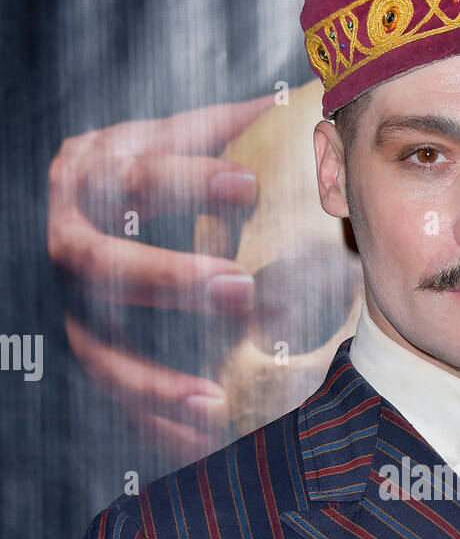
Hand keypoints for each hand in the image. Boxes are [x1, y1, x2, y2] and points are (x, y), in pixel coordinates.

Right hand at [48, 95, 273, 458]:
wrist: (89, 208)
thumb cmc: (156, 168)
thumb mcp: (186, 135)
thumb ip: (236, 124)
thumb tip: (311, 98)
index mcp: (92, 172)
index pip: (130, 175)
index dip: (185, 180)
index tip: (247, 186)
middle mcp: (67, 237)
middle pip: (97, 263)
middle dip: (166, 278)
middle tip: (242, 290)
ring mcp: (70, 303)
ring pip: (94, 346)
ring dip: (151, 377)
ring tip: (213, 398)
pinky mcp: (86, 355)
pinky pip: (112, 401)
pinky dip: (155, 424)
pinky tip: (202, 440)